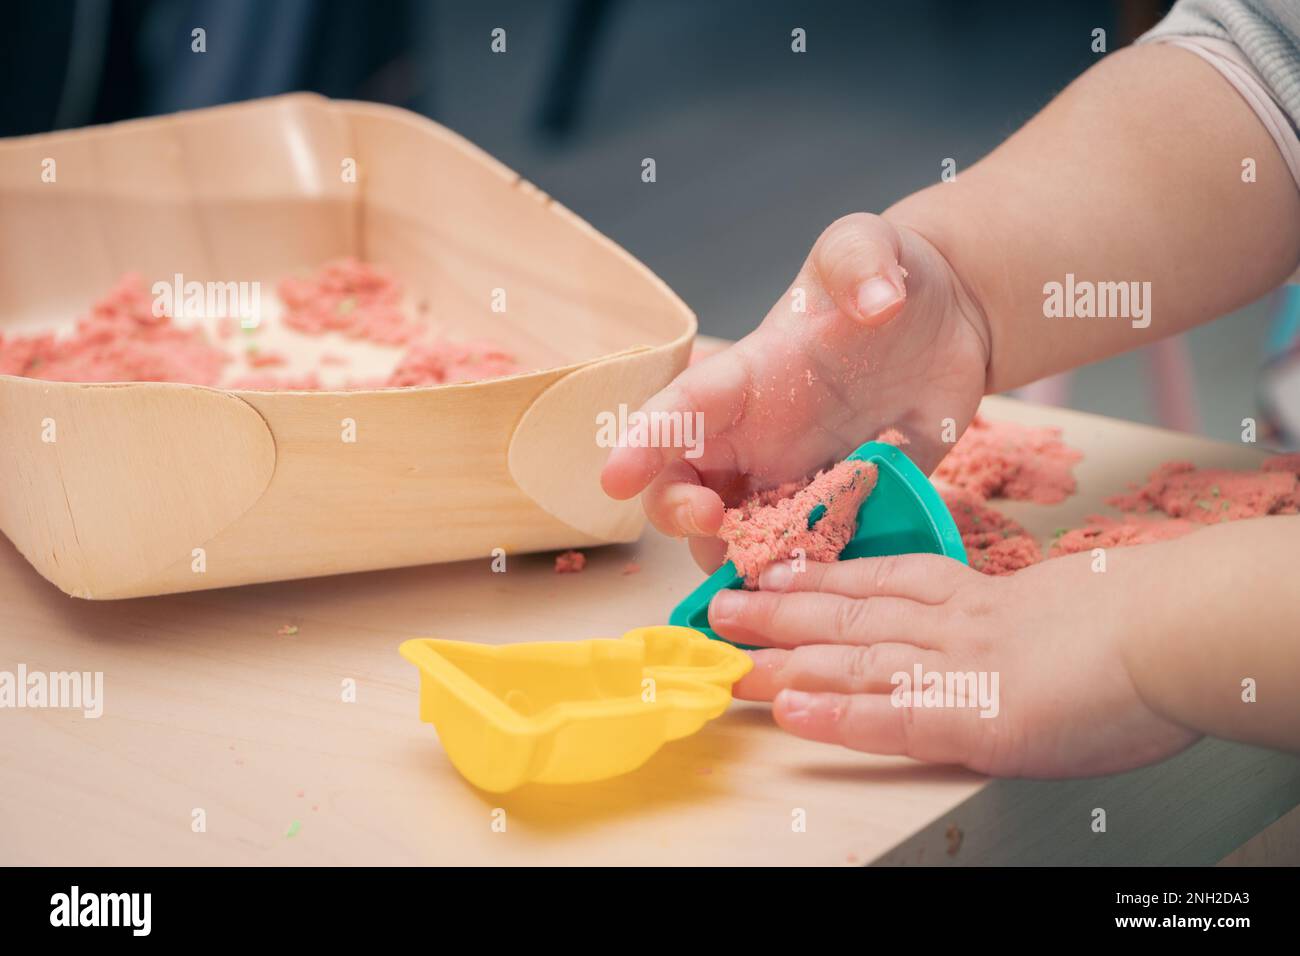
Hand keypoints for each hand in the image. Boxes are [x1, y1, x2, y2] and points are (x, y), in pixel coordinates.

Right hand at [600, 213, 989, 571]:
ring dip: (742, 561)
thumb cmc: (891, 279)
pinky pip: (811, 555)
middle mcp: (758, 438)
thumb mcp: (870, 247)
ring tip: (775, 568)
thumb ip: (861, 260)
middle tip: (716, 523)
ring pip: (738, 539)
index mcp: (746, 378)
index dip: (641, 445)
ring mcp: (796, 479)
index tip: (613, 479)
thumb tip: (877, 299)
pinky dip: (811, 576)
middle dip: (679, 515)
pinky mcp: (843, 509)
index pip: (679, 411)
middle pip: (683, 490)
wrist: (952, 324)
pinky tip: (831, 583)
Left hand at [718, 551, 1199, 777]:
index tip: (772, 569)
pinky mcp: (971, 720)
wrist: (1171, 632)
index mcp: (974, 599)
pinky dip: (836, 717)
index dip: (820, 577)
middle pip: (847, 616)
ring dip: (783, 660)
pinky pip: (890, 719)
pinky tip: (789, 715)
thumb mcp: (1063, 602)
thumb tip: (1001, 628)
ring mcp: (956, 670)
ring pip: (852, 660)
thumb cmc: (1136, 622)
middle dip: (778, 613)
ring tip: (727, 658)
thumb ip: (1015, 614)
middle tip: (717, 608)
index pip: (880, 582)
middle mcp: (950, 626)